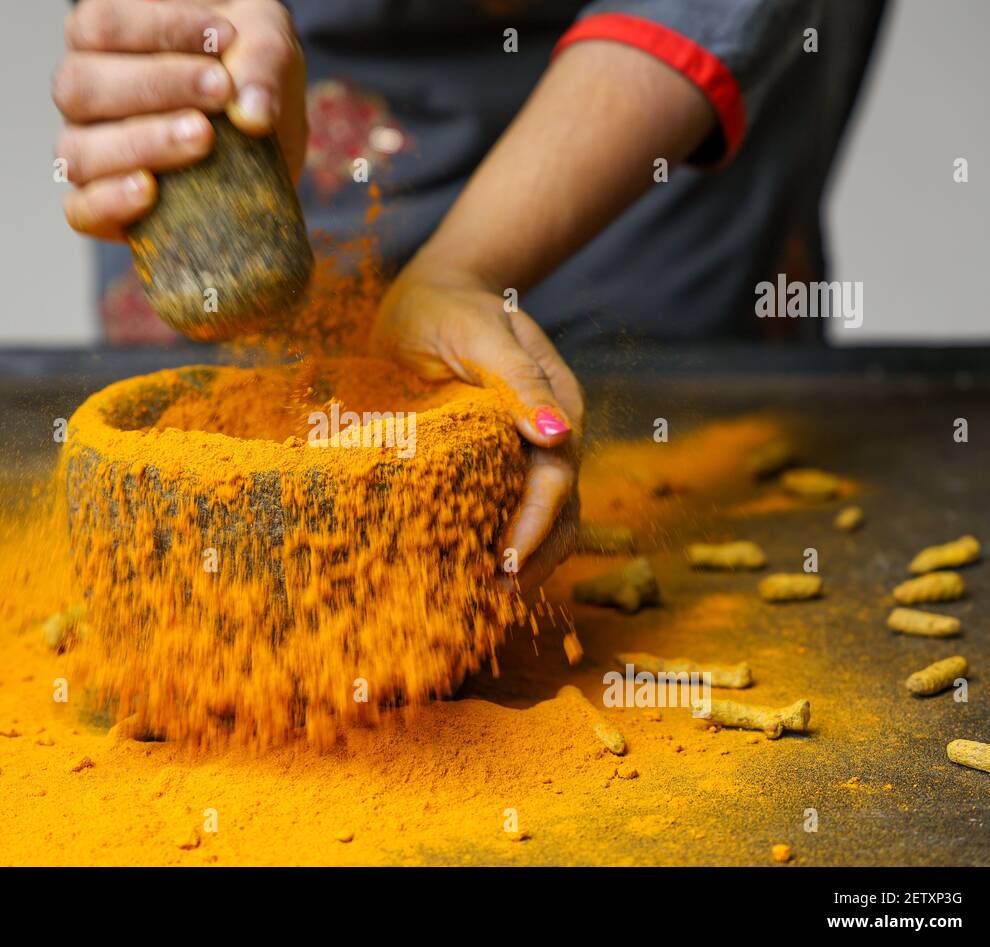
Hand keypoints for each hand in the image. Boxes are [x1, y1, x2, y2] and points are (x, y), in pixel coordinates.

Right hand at [52, 0, 306, 240]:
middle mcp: (85, 95)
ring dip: (142, 143)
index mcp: (104, 40)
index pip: (100, 26)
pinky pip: (81, 211)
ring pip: (78, 150)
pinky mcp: (104, 208)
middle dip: (154, 85)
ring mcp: (89, 153)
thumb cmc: (250, 75)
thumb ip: (262, 61)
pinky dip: (109, 203)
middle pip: (79, 86)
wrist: (269, 141)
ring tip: (204, 137)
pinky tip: (149, 191)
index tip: (224, 37)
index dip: (158, 30)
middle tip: (221, 90)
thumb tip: (252, 113)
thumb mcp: (266, 47)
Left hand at [372, 259, 584, 594]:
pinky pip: (506, 516)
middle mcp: (549, 438)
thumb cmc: (449, 307)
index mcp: (556, 405)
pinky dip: (495, 550)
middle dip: (531, 563)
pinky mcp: (495, 467)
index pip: (556, 479)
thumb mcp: (480, 332)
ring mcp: (526, 455)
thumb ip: (517, 380)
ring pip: (541, 525)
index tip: (506, 565)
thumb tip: (556, 436)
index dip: (535, 526)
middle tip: (491, 605)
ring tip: (482, 606)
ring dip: (520, 567)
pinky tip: (467, 580)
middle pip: (558, 515)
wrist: (431, 295)